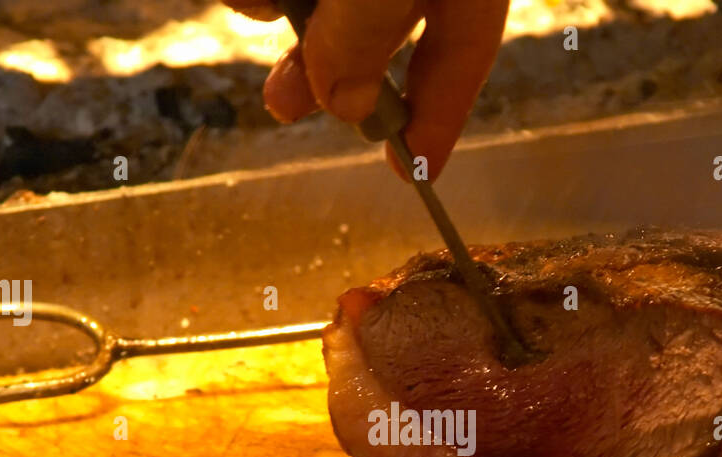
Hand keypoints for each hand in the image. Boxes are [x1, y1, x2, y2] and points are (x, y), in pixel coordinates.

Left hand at [227, 1, 507, 180]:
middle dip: (329, 71)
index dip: (439, 119)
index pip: (463, 54)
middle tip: (287, 104)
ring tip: (258, 8)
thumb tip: (346, 103)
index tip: (416, 174)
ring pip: (329, 4)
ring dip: (287, 17)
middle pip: (384, 29)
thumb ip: (369, 30)